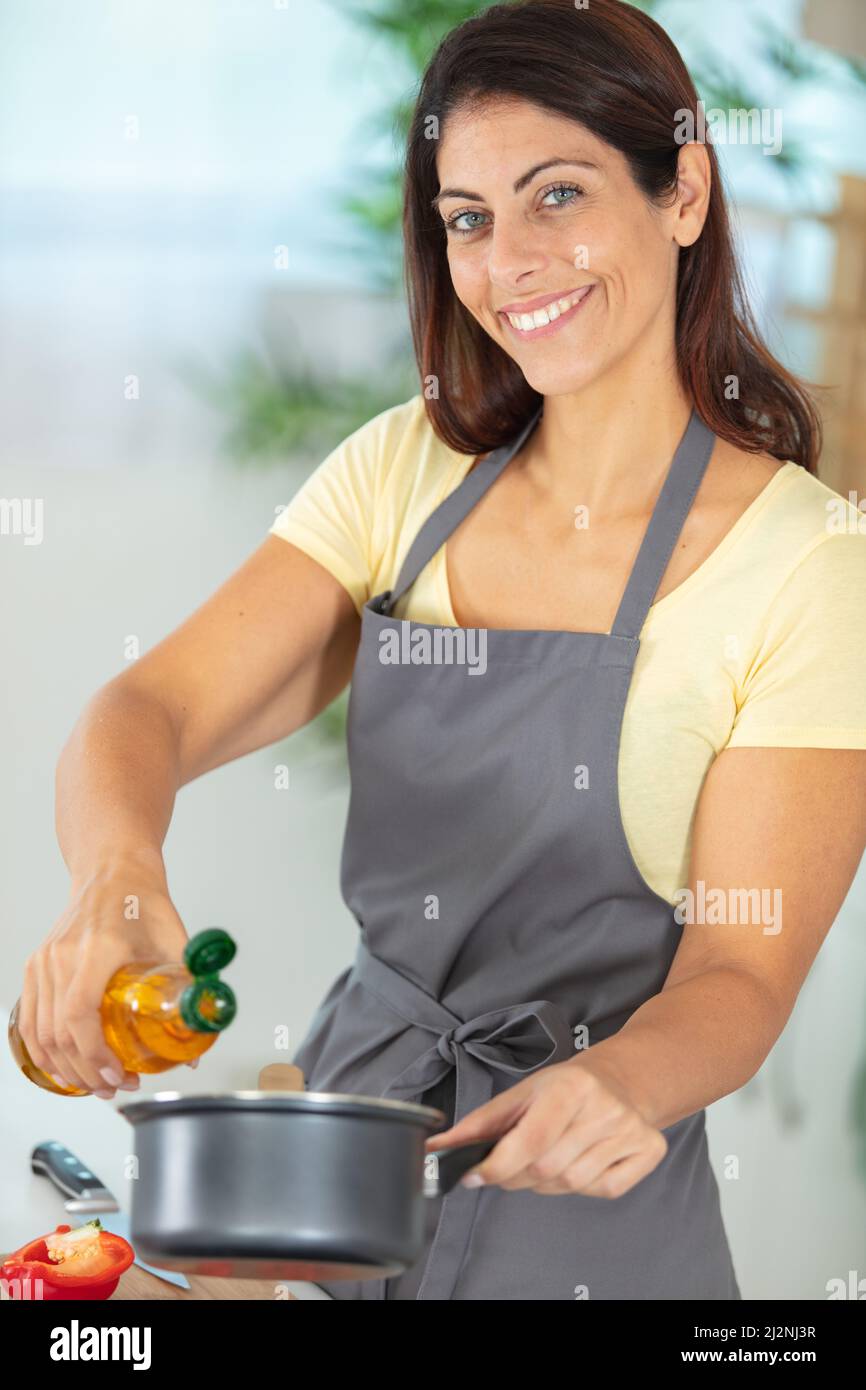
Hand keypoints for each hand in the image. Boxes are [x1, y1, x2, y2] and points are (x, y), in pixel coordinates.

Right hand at [17, 850, 188, 1098]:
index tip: (120, 1075)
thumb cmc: (143, 901)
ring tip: (93, 1085)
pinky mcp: (36, 965)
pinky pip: (29, 1017)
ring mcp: (44, 962)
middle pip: (59, 1032)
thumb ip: (188, 989)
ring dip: (65, 1067)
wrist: (112, 870)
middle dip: (86, 1071)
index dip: (96, 1055)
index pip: (80, 1014)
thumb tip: (196, 1042)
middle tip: (114, 1088)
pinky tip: (62, 1066)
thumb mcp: (174, 941)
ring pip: (40, 1031)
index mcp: (96, 949)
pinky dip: (42, 1048)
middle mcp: (62, 957)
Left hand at [425, 1057, 667, 1197]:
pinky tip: (581, 1161)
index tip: (473, 1176)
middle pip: (548, 1169)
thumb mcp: (520, 1094)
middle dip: (519, 1175)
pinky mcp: (648, 1150)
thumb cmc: (564, 1089)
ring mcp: (630, 1130)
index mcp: (570, 1086)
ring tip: (549, 1158)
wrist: (622, 1079)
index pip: (530, 1140)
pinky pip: (604, 1189)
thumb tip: (435, 1149)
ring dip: (547, 1182)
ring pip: (572, 1184)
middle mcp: (604, 1107)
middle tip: (513, 1164)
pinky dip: (584, 1186)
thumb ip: (478, 1125)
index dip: (498, 1166)